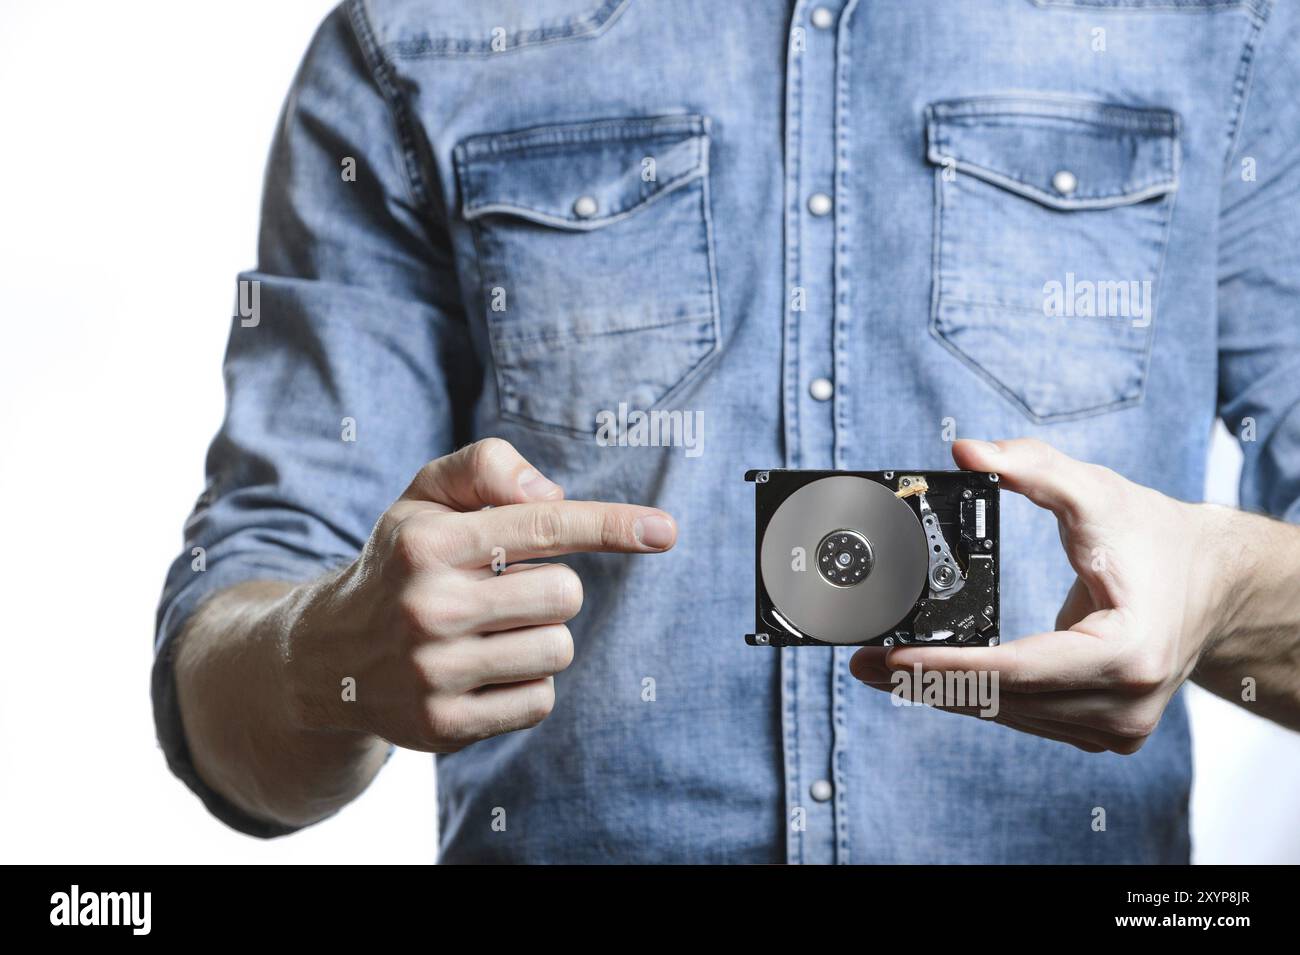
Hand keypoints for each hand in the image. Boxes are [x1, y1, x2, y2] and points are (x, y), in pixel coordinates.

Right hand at [282, 438, 676, 752]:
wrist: (329, 657)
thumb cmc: (402, 561)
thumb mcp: (426, 497)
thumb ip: (487, 467)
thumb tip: (552, 497)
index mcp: (427, 542)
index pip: (544, 527)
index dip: (611, 526)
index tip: (664, 531)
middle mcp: (426, 607)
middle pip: (564, 594)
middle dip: (551, 588)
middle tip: (505, 590)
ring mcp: (433, 672)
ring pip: (557, 650)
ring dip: (539, 637)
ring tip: (489, 631)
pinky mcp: (444, 727)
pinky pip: (540, 701)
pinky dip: (526, 684)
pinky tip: (482, 671)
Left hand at [849, 438, 1232, 753]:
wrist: (1213, 581)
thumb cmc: (1156, 538)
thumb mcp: (1097, 492)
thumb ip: (1033, 467)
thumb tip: (965, 449)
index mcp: (1127, 655)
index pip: (1017, 670)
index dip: (948, 665)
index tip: (893, 658)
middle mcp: (1124, 705)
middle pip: (1003, 699)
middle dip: (926, 680)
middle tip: (863, 663)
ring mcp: (1116, 727)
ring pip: (1008, 714)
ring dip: (944, 692)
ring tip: (883, 670)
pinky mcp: (1104, 732)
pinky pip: (1025, 716)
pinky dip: (978, 695)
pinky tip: (935, 679)